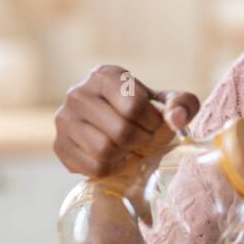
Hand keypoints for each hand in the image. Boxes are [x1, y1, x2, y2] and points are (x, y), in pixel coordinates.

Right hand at [53, 64, 199, 177]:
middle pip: (120, 131)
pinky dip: (111, 168)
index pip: (133, 105)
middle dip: (141, 140)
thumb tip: (176, 118)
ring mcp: (64, 119)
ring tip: (127, 147)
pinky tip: (113, 157)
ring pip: (104, 150)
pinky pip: (93, 167)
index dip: (151, 122)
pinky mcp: (59, 146)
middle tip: (143, 139)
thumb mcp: (171, 105)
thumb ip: (184, 104)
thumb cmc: (148, 117)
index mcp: (105, 75)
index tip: (153, 124)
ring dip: (125, 155)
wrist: (122, 136)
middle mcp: (78, 93)